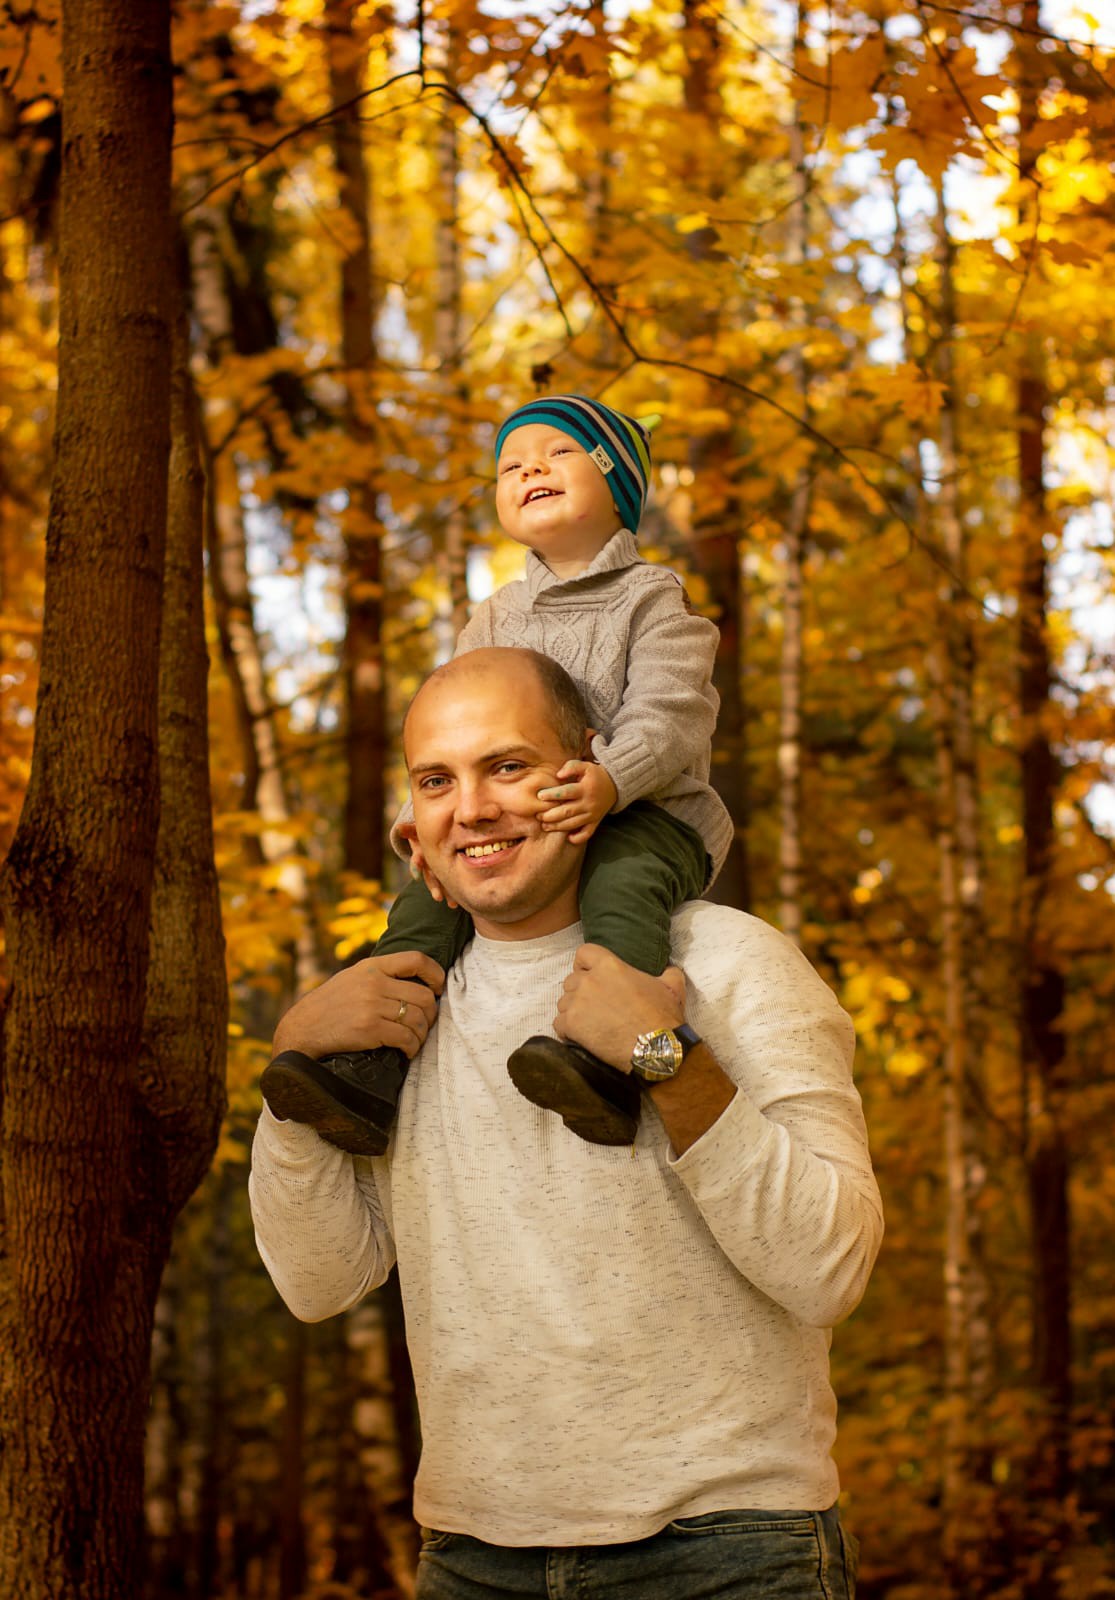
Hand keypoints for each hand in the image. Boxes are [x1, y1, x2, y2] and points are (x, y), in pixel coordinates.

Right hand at [273, 951, 444, 1061]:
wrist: (303, 1028)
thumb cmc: (330, 1005)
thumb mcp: (352, 978)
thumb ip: (380, 975)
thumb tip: (416, 982)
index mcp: (372, 966)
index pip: (416, 959)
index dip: (435, 974)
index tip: (438, 988)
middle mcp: (374, 983)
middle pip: (424, 996)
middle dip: (431, 1014)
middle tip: (425, 1024)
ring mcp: (372, 1006)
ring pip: (418, 1019)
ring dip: (422, 1035)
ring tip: (415, 1041)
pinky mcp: (370, 1029)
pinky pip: (406, 1038)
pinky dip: (412, 1048)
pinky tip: (406, 1051)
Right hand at [401, 826, 457, 907]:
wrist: (422, 841)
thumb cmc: (421, 835)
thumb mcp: (415, 832)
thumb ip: (408, 830)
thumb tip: (399, 827)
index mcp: (420, 854)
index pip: (417, 860)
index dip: (418, 865)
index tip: (422, 869)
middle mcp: (426, 866)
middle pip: (429, 877)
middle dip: (434, 887)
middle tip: (438, 897)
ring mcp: (433, 872)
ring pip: (439, 884)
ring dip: (445, 894)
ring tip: (452, 905)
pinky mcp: (441, 874)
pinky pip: (447, 884)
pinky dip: (451, 894)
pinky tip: (457, 904)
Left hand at [537, 760, 617, 844]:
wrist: (615, 786)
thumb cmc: (595, 775)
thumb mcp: (585, 766)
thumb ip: (571, 767)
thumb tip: (558, 775)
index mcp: (584, 789)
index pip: (566, 792)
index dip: (552, 795)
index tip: (540, 796)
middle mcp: (588, 803)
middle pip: (567, 811)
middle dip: (551, 815)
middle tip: (538, 815)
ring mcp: (592, 815)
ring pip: (573, 824)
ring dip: (558, 827)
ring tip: (545, 826)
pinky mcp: (595, 822)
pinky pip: (587, 833)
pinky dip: (578, 838)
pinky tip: (568, 838)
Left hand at [553, 944, 685, 1071]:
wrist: (656, 1049)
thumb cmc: (663, 1017)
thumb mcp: (672, 987)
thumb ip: (667, 974)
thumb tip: (670, 971)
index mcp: (610, 966)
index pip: (584, 953)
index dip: (584, 965)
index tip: (590, 976)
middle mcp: (590, 980)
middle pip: (571, 981)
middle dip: (579, 993)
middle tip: (594, 1008)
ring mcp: (578, 1002)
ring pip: (563, 1003)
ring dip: (573, 1012)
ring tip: (591, 1025)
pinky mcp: (571, 1024)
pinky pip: (559, 1024)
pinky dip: (568, 1031)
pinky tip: (583, 1037)